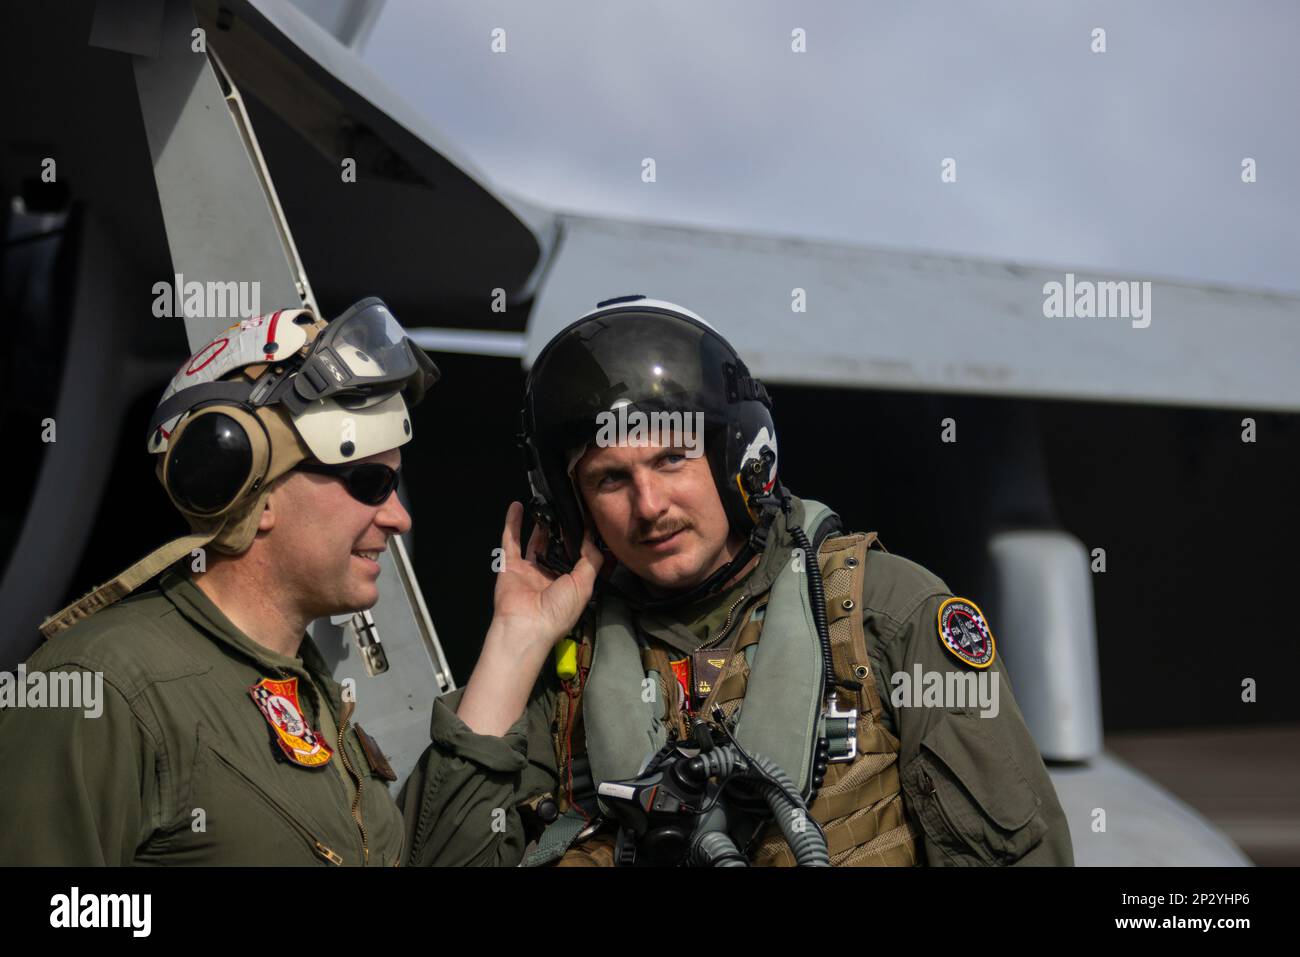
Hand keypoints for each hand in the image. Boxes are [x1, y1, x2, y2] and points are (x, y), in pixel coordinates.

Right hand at [490, 501, 603, 652]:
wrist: (525, 625)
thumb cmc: (556, 612)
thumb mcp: (584, 585)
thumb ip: (591, 560)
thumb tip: (592, 539)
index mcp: (569, 583)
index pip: (579, 556)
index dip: (583, 539)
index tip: (588, 519)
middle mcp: (549, 576)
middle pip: (556, 546)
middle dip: (562, 529)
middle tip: (567, 508)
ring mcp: (529, 570)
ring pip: (535, 540)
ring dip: (540, 523)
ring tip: (546, 504)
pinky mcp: (510, 566)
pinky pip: (510, 540)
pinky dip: (512, 523)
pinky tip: (518, 506)